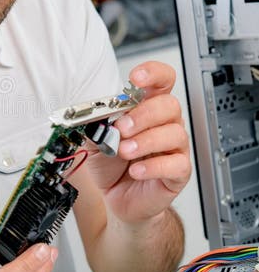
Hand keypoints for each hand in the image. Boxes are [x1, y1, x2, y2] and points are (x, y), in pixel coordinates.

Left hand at [84, 61, 190, 223]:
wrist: (116, 197)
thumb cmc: (111, 165)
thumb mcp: (94, 139)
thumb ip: (95, 124)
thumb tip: (92, 113)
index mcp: (147, 109)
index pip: (162, 80)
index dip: (153, 74)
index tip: (136, 78)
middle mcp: (164, 124)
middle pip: (169, 105)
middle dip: (143, 114)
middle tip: (122, 128)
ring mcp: (174, 147)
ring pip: (174, 133)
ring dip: (145, 141)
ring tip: (124, 152)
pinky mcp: (178, 171)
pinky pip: (176, 164)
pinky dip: (153, 166)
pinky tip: (136, 171)